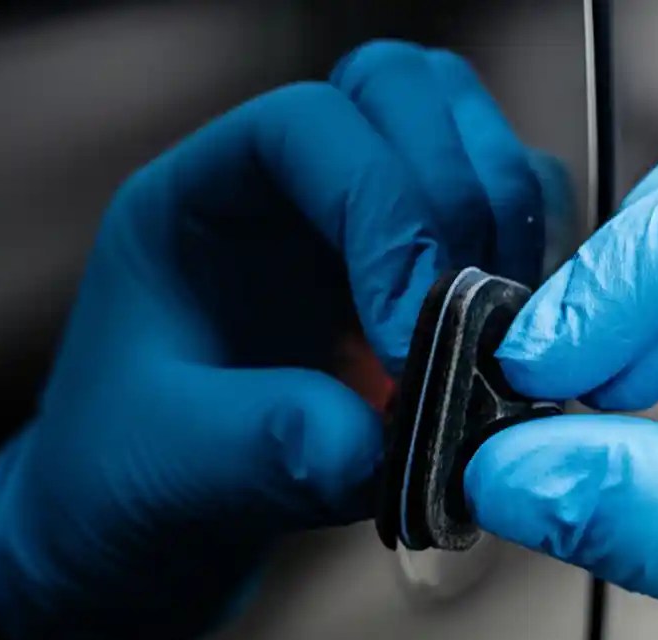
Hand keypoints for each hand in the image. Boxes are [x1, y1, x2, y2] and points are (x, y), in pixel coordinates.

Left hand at [0, 41, 545, 639]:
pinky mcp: (416, 276)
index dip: (382, 208)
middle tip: (472, 313)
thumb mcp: (172, 469)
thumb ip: (265, 446)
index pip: (309, 127)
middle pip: (400, 92)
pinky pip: (503, 216)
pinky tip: (517, 337)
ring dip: (505, 218)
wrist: (153, 529)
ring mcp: (359, 225)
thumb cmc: (127, 481)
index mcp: (201, 201)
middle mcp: (287, 189)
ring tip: (501, 329)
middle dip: (455, 191)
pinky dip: (530, 260)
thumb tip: (376, 440)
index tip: (408, 331)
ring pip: (465, 138)